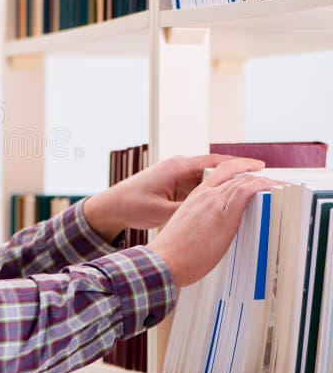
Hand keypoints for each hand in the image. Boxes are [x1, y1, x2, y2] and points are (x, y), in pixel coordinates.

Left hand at [83, 154, 264, 240]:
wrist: (111, 205)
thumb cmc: (133, 205)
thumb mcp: (163, 211)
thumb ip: (188, 208)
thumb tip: (214, 209)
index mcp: (177, 167)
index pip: (215, 161)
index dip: (239, 163)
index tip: (260, 166)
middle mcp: (178, 166)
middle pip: (214, 169)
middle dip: (235, 176)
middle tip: (260, 184)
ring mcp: (175, 174)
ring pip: (206, 179)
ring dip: (222, 187)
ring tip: (244, 197)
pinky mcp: (172, 182)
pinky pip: (196, 186)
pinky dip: (208, 193)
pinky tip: (220, 205)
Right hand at [148, 161, 278, 286]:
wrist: (164, 261)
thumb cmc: (173, 252)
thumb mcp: (187, 228)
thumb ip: (202, 221)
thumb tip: (217, 230)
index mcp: (194, 197)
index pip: (220, 175)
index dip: (239, 171)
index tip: (253, 176)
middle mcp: (204, 195)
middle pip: (235, 177)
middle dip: (255, 177)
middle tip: (273, 183)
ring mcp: (213, 204)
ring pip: (242, 181)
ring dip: (263, 181)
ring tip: (278, 186)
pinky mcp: (223, 216)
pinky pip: (245, 192)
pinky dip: (259, 186)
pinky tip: (270, 187)